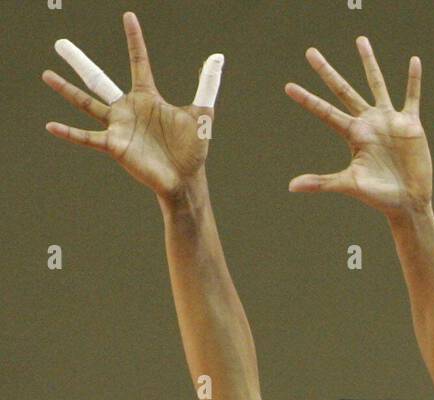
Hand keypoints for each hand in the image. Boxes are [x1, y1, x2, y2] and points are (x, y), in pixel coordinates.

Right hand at [43, 11, 222, 199]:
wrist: (185, 180)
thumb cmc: (191, 150)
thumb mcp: (201, 113)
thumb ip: (207, 85)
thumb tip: (218, 57)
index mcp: (147, 97)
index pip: (138, 61)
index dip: (134, 39)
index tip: (128, 16)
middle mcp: (128, 109)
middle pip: (98, 80)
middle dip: (79, 62)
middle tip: (59, 43)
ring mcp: (119, 126)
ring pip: (86, 103)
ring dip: (66, 90)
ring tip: (46, 74)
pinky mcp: (115, 145)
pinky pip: (88, 137)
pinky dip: (70, 133)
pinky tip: (51, 126)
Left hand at [285, 37, 431, 214]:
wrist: (409, 203)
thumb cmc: (379, 197)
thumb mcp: (349, 185)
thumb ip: (322, 182)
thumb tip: (292, 186)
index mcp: (353, 135)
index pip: (325, 112)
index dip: (307, 100)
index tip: (288, 87)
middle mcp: (368, 123)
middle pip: (343, 90)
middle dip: (327, 72)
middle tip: (310, 52)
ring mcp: (388, 121)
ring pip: (376, 84)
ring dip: (369, 63)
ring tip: (360, 41)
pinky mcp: (410, 125)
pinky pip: (412, 97)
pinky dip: (414, 80)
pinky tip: (414, 61)